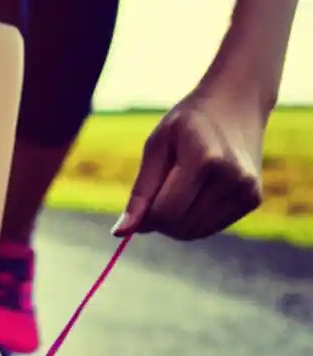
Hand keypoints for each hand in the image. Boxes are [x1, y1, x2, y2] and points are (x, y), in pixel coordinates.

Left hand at [112, 92, 265, 240]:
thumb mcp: (156, 146)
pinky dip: (194, 220)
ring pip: (194, 232)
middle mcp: (231, 177)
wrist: (236, 104)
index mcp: (204, 158)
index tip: (140, 205)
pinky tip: (196, 194)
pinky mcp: (253, 199)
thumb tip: (121, 232)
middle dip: (159, 220)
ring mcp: (247, 190)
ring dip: (176, 223)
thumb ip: (141, 191)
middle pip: (179, 226)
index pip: (164, 212)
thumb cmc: (188, 123)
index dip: (145, 217)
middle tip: (159, 193)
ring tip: (178, 190)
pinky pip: (210, 228)